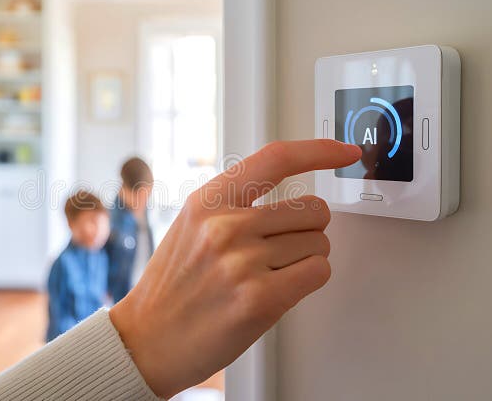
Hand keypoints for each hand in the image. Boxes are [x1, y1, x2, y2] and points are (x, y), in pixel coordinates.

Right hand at [109, 139, 361, 397]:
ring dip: (305, 259)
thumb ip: (235, 206)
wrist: (147, 340)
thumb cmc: (173, 287)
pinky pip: (318, 272)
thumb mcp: (191, 228)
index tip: (345, 152)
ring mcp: (241, 263)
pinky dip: (308, 280)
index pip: (275, 159)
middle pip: (312, 209)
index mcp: (207, 202)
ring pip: (319, 244)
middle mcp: (224, 226)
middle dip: (307, 230)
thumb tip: (296, 201)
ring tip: (268, 275)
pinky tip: (279, 289)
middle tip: (280, 250)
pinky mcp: (259, 299)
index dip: (319, 151)